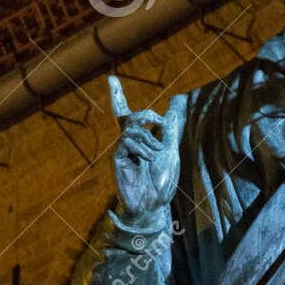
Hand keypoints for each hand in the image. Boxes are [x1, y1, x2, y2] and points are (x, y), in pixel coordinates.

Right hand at [109, 75, 186, 222]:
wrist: (155, 204)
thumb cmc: (162, 181)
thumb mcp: (171, 151)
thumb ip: (170, 130)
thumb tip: (173, 109)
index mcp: (140, 139)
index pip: (126, 114)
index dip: (118, 97)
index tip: (111, 79)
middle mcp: (128, 143)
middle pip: (128, 116)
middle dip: (145, 114)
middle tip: (158, 120)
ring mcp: (122, 151)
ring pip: (131, 129)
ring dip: (148, 138)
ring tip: (156, 155)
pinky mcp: (118, 160)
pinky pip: (125, 142)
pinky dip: (140, 147)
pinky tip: (148, 159)